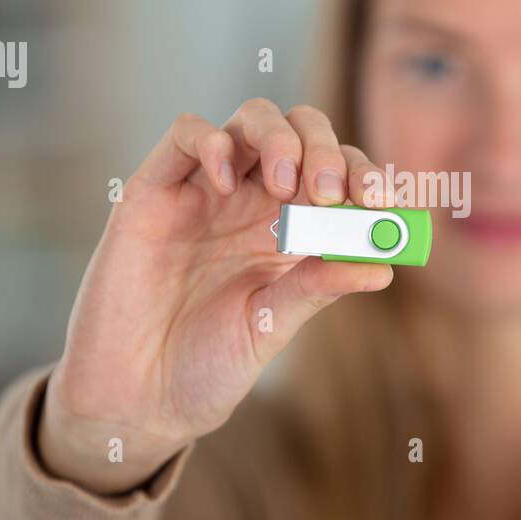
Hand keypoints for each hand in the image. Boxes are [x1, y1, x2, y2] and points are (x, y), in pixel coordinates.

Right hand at [40, 101, 394, 493]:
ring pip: (251, 120)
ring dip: (279, 138)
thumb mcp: (270, 327)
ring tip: (284, 185)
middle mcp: (252, 201)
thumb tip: (384, 266)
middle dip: (325, 151)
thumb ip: (317, 289)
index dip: (365, 178)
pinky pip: (185, 135)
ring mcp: (204, 191)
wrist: (136, 399)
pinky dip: (212, 142)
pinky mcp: (153, 191)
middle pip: (301, 134)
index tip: (383, 203)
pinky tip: (224, 183)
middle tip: (329, 194)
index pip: (339, 176)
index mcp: (291, 229)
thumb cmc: (207, 366)